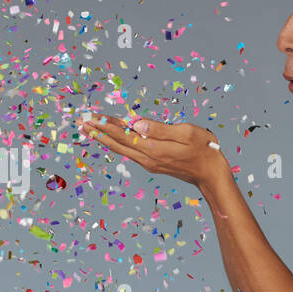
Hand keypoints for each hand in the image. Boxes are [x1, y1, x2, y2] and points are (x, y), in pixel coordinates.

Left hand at [79, 112, 229, 188]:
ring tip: (89, 129)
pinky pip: (128, 151)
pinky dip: (115, 143)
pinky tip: (110, 139)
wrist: (211, 175)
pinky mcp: (152, 163)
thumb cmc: (204, 149)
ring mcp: (148, 162)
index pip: (124, 134)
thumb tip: (136, 123)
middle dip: (98, 131)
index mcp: (154, 149)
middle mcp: (147, 158)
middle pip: (117, 143)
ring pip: (121, 148)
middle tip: (81, 122)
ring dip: (104, 138)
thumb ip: (160, 129)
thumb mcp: (187, 133)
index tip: (91, 117)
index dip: (106, 125)